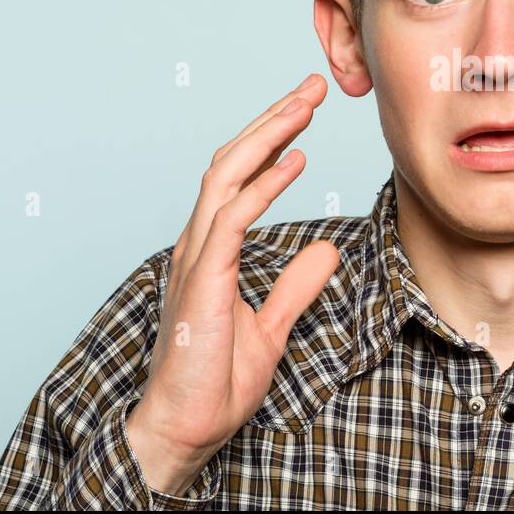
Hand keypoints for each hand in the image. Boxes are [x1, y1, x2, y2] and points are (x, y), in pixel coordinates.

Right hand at [127, 73, 339, 494]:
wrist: (186, 428)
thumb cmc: (215, 381)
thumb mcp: (271, 326)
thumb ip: (295, 286)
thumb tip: (327, 250)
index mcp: (211, 250)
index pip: (240, 178)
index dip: (272, 140)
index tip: (306, 111)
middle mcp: (198, 243)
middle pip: (232, 162)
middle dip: (273, 119)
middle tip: (312, 86)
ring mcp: (195, 258)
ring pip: (227, 177)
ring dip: (268, 136)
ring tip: (305, 105)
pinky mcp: (202, 280)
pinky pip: (231, 219)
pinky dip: (262, 186)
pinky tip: (292, 161)